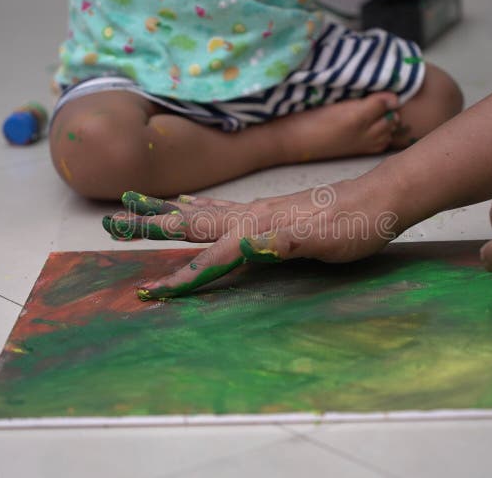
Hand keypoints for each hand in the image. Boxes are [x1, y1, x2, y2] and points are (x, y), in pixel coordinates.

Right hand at [103, 180, 400, 298]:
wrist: (378, 199)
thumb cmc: (353, 225)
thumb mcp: (322, 240)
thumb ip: (282, 242)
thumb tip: (242, 249)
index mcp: (255, 227)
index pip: (208, 258)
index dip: (180, 278)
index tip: (149, 293)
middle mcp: (248, 216)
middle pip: (189, 225)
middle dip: (150, 226)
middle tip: (113, 222)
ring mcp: (256, 210)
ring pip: (201, 213)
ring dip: (166, 212)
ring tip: (137, 204)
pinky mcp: (267, 211)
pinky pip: (220, 210)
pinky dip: (196, 208)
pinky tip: (191, 204)